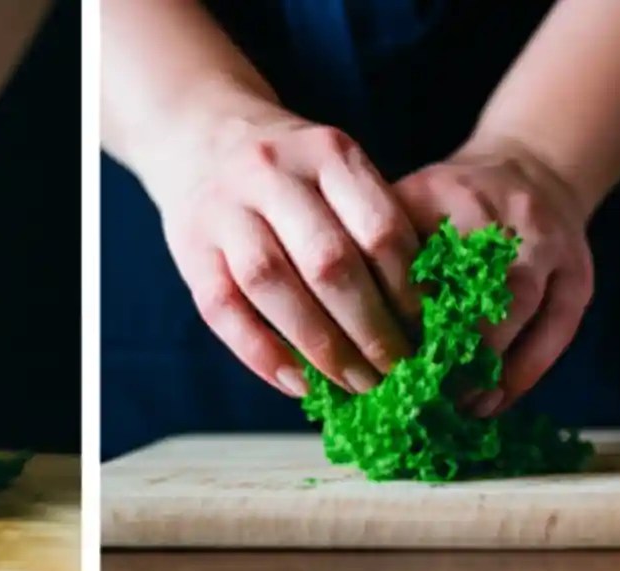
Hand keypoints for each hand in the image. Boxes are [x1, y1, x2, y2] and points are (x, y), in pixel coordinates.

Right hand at [150, 109, 419, 396]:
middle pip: (328, 262)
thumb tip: (423, 318)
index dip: (409, 291)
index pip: (379, 228)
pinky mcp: (189, 249)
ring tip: (356, 384)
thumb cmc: (292, 172)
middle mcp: (271, 173)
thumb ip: (372, 223)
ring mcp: (223, 210)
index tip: (430, 334)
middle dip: (370, 330)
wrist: (203, 137)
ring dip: (320, 346)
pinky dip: (263, 354)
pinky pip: (224, 310)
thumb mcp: (337, 171)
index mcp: (326, 152)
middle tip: (398, 373)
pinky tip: (299, 383)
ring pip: (272, 285)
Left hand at [394, 137, 593, 415]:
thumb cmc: (445, 207)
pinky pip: (555, 333)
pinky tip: (490, 403)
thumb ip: (369, 258)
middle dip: (443, 346)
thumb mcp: (402, 207)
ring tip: (452, 407)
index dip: (394, 312)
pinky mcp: (578, 276)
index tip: (371, 359)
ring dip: (484, 366)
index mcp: (442, 193)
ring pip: (519, 307)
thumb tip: (325, 335)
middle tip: (413, 394)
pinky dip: (522, 374)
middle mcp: (502, 213)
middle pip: (473, 282)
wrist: (529, 172)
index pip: (411, 256)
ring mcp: (549, 243)